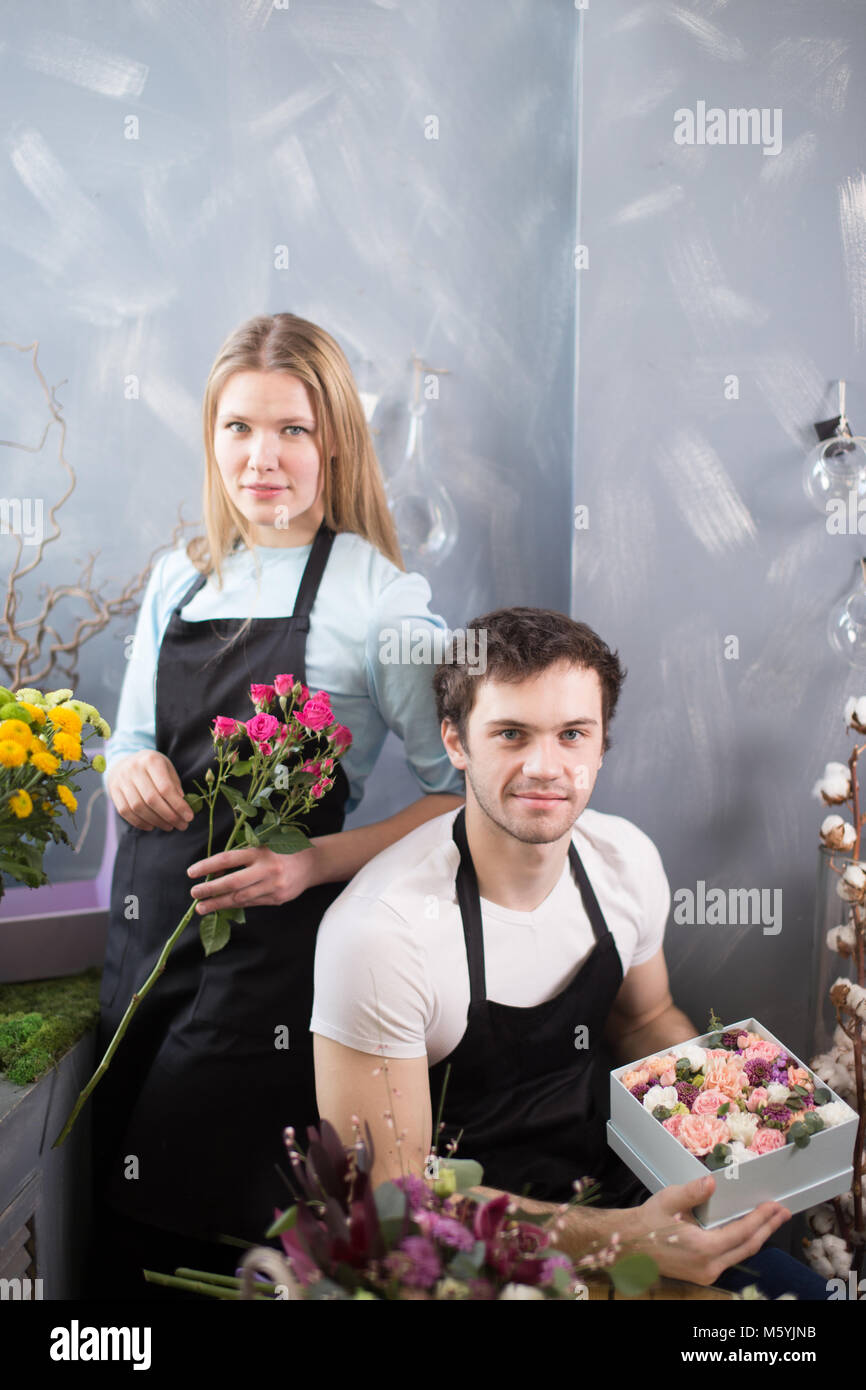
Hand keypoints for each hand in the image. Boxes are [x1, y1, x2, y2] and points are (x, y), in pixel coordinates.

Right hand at [107, 751, 194, 831]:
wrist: (124, 762)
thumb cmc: (151, 767)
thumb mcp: (166, 768)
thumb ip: (174, 784)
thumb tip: (182, 804)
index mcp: (151, 760)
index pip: (166, 788)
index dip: (178, 805)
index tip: (189, 817)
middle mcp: (134, 769)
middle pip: (152, 799)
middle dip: (169, 816)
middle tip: (182, 825)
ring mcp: (121, 780)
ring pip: (138, 807)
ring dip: (156, 821)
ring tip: (169, 827)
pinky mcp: (113, 791)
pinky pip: (125, 811)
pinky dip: (140, 822)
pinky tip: (152, 826)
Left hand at [186, 845, 316, 913]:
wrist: (312, 863)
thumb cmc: (281, 851)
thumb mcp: (263, 846)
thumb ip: (242, 857)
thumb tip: (215, 872)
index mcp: (260, 851)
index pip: (227, 859)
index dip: (207, 866)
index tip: (191, 873)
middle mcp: (266, 869)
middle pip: (232, 882)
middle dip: (209, 889)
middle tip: (193, 893)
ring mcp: (272, 886)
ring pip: (239, 898)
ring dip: (218, 904)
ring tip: (201, 907)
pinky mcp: (277, 899)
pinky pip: (251, 903)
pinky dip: (234, 905)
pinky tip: (222, 907)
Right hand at [633, 1175, 790, 1285]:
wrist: (632, 1245)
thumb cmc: (649, 1222)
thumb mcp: (669, 1201)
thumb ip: (693, 1192)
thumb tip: (712, 1183)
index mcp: (703, 1249)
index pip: (742, 1233)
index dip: (760, 1219)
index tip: (773, 1206)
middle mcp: (709, 1266)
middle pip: (748, 1247)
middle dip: (768, 1228)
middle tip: (783, 1213)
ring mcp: (707, 1273)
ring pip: (741, 1254)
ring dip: (758, 1236)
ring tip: (771, 1220)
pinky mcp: (704, 1273)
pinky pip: (731, 1257)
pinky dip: (743, 1243)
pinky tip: (748, 1231)